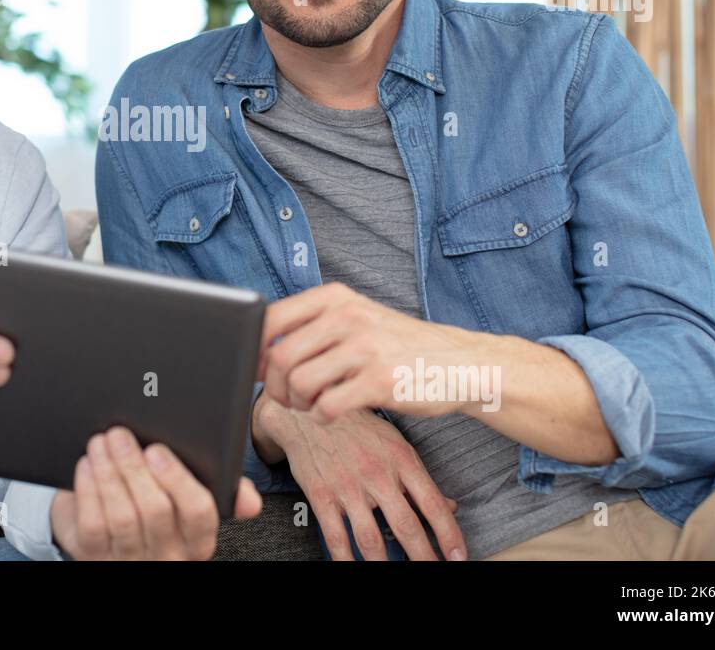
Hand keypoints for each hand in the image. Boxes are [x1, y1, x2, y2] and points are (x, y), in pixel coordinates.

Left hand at [49, 426, 260, 559]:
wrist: (113, 539)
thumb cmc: (159, 505)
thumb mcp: (191, 500)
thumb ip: (222, 490)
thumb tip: (250, 502)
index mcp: (198, 540)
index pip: (198, 512)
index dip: (176, 479)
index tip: (157, 450)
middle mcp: (168, 556)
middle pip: (154, 510)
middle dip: (134, 466)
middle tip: (119, 434)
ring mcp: (132, 561)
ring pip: (122, 517)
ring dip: (109, 473)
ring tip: (101, 443)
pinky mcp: (96, 560)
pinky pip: (93, 526)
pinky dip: (89, 491)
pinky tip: (88, 466)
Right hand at [254, 394, 466, 560]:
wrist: (309, 410)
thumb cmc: (357, 427)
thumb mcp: (395, 443)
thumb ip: (420, 477)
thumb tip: (450, 505)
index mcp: (401, 460)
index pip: (433, 504)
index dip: (449, 535)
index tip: (458, 557)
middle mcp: (377, 474)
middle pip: (407, 526)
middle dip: (423, 557)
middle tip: (433, 573)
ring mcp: (348, 486)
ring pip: (371, 539)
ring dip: (385, 566)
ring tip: (394, 576)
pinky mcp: (321, 495)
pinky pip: (336, 536)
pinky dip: (345, 559)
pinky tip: (352, 568)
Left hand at [258, 282, 480, 422]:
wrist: (460, 363)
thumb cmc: (398, 345)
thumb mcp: (355, 316)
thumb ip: (311, 326)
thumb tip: (258, 351)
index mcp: (335, 298)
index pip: (270, 319)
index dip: (253, 349)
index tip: (255, 370)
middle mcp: (348, 317)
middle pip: (280, 357)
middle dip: (275, 386)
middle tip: (288, 397)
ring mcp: (366, 349)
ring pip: (300, 383)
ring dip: (298, 403)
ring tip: (313, 404)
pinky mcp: (380, 382)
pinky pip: (326, 407)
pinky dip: (321, 416)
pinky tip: (334, 412)